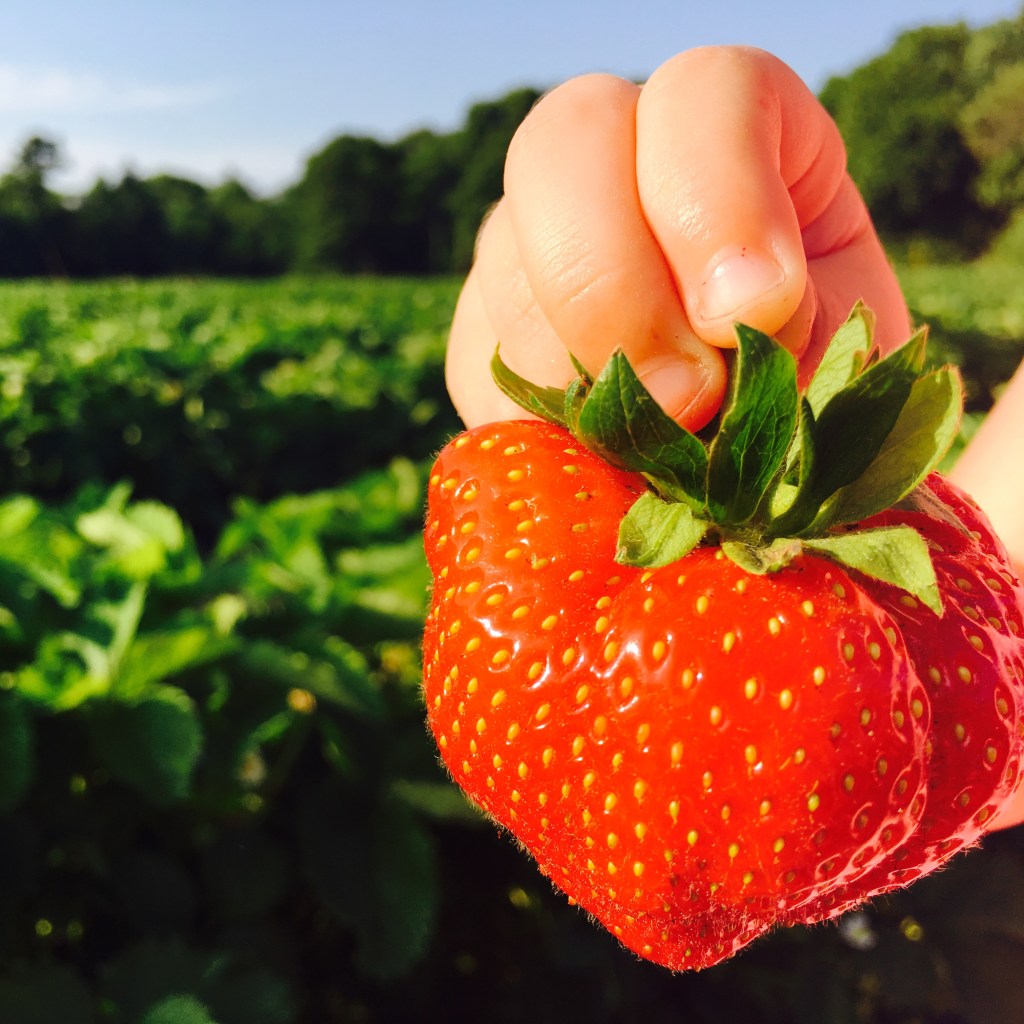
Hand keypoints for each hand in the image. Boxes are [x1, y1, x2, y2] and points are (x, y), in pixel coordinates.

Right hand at [446, 45, 910, 430]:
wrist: (756, 437)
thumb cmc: (814, 367)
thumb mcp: (837, 341)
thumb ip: (789, 328)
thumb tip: (696, 361)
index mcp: (727, 133)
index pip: (701, 96)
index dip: (719, 199)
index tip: (757, 311)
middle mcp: (609, 162)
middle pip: (564, 149)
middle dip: (618, 281)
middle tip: (685, 397)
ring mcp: (527, 242)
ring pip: (510, 271)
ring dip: (580, 376)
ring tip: (657, 455)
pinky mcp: (483, 336)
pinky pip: (483, 372)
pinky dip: (541, 428)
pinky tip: (602, 465)